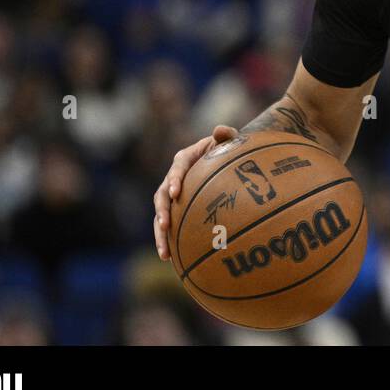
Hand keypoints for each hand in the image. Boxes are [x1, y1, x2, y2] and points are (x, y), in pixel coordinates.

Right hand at [153, 124, 238, 259]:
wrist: (226, 161)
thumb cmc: (229, 150)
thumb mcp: (229, 140)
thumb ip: (226, 135)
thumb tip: (220, 130)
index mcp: (184, 158)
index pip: (176, 168)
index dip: (173, 180)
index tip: (176, 192)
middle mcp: (173, 178)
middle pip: (161, 195)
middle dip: (162, 212)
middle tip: (165, 225)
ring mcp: (173, 195)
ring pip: (161, 214)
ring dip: (160, 233)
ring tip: (164, 252)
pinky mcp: (177, 209)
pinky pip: (170, 225)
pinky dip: (168, 240)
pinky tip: (170, 259)